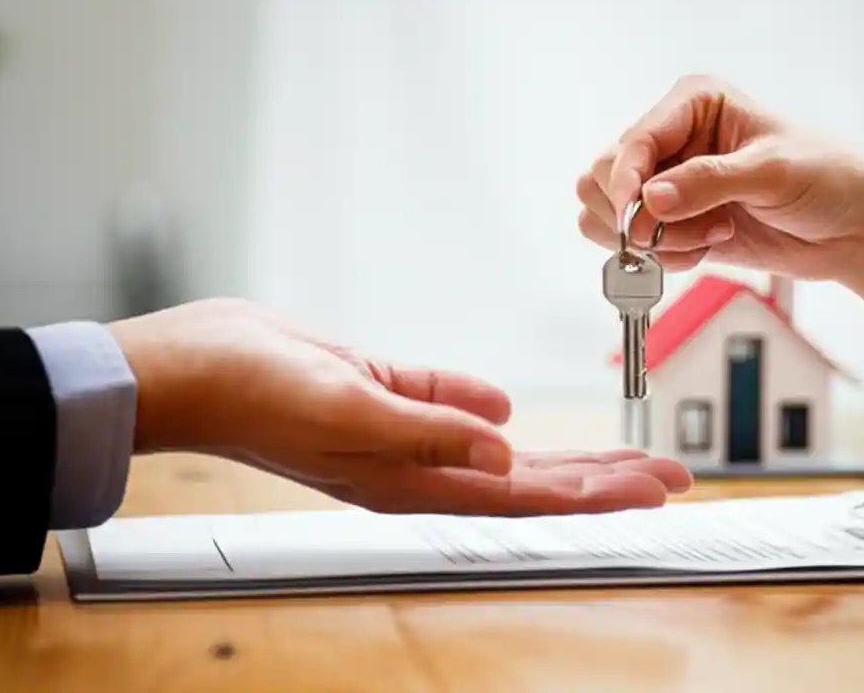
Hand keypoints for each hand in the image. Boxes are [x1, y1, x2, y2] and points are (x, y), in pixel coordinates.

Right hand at [108, 298, 692, 514]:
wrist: (193, 365)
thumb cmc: (252, 392)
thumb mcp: (346, 408)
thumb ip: (429, 428)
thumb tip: (505, 450)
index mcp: (412, 479)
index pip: (526, 498)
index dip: (595, 496)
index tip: (655, 490)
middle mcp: (416, 467)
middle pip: (531, 484)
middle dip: (603, 482)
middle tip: (670, 477)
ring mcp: (403, 433)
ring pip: (503, 451)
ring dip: (564, 456)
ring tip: (621, 458)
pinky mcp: (386, 395)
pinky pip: (454, 407)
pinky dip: (490, 413)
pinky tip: (517, 419)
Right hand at [576, 74, 863, 279]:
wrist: (852, 228)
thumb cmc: (827, 178)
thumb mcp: (772, 172)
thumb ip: (708, 183)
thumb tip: (650, 199)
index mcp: (692, 104)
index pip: (632, 141)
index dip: (625, 179)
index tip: (633, 214)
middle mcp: (672, 140)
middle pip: (604, 176)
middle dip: (638, 213)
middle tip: (683, 228)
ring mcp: (669, 185)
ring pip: (608, 215)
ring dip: (652, 238)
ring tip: (706, 237)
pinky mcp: (674, 224)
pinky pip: (637, 248)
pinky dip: (664, 258)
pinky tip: (708, 247)